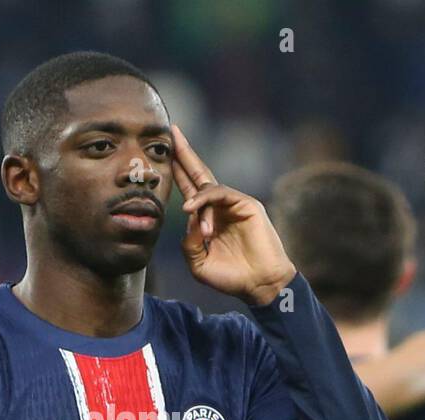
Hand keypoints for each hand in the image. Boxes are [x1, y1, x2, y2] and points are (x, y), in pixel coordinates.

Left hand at [171, 125, 296, 305]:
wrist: (260, 285)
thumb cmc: (232, 277)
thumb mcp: (199, 264)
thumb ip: (189, 242)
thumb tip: (188, 218)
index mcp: (207, 217)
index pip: (189, 188)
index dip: (177, 170)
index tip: (164, 151)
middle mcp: (220, 206)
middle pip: (199, 173)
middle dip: (184, 152)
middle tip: (172, 130)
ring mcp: (234, 203)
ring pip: (207, 187)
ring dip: (194, 202)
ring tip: (190, 217)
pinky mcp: (246, 204)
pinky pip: (220, 194)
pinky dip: (204, 199)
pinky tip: (191, 208)